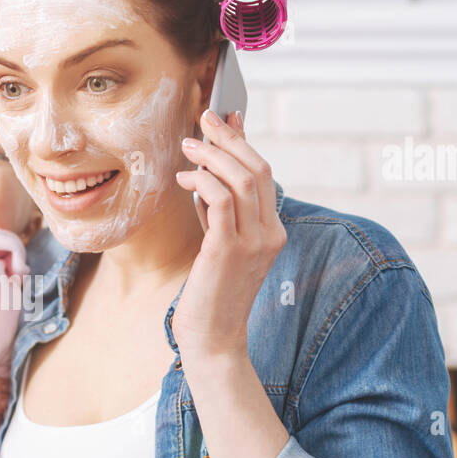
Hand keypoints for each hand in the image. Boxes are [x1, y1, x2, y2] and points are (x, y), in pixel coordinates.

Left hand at [172, 109, 285, 363]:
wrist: (212, 340)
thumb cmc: (210, 295)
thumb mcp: (220, 246)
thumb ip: (220, 213)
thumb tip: (208, 174)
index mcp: (273, 231)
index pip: (262, 174)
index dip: (243, 142)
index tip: (225, 118)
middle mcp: (269, 234)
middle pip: (256, 169)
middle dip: (228, 137)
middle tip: (203, 117)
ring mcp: (252, 242)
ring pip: (239, 179)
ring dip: (211, 155)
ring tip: (187, 146)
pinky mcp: (227, 250)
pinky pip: (218, 200)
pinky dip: (201, 181)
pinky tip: (184, 179)